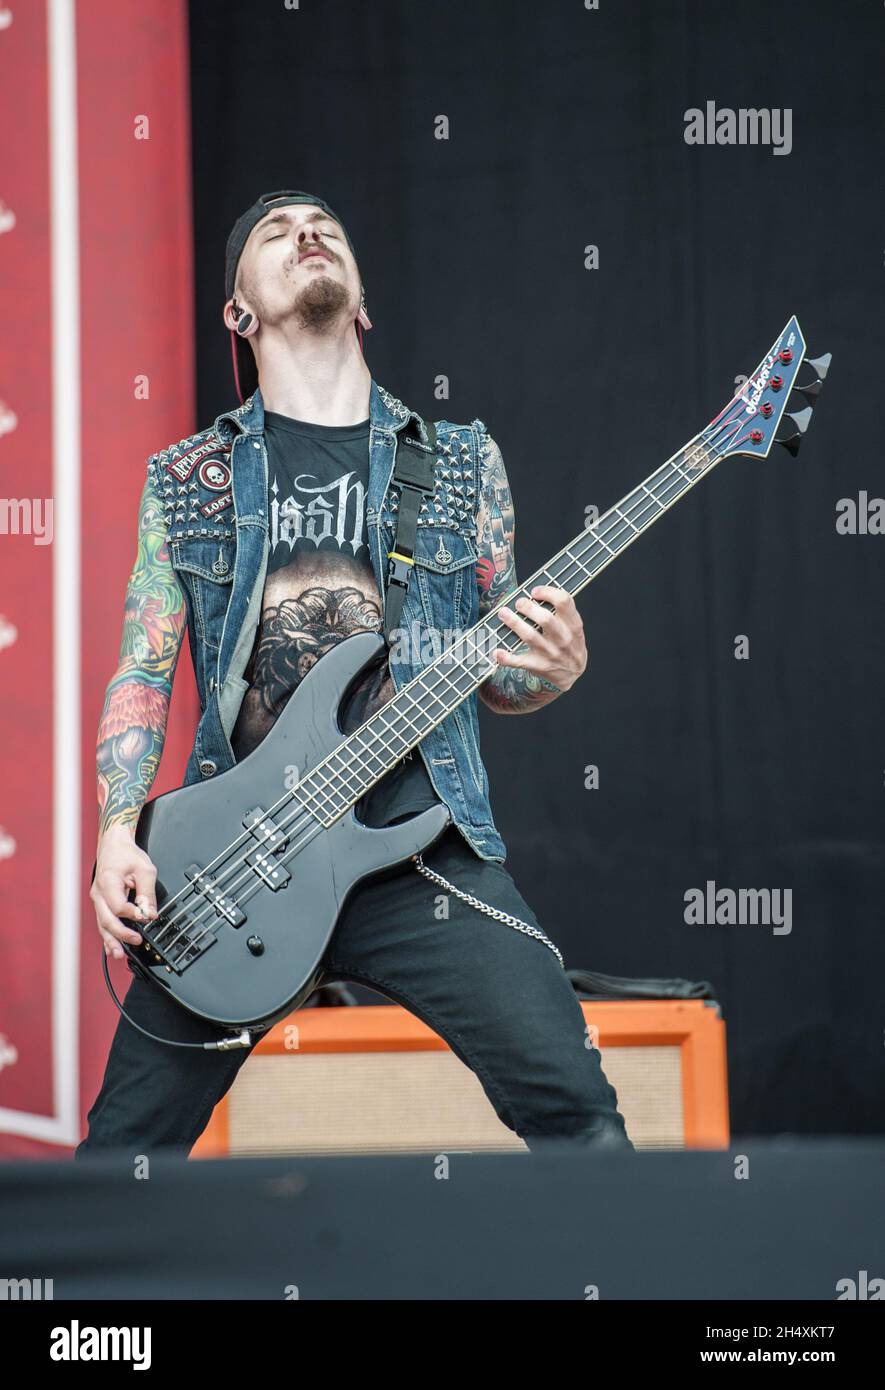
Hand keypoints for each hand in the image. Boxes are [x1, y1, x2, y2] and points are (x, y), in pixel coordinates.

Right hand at [90, 824, 157, 960]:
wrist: (113, 845)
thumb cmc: (127, 855)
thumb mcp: (145, 869)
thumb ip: (147, 893)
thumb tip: (150, 913)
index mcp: (108, 882)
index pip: (119, 906)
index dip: (133, 914)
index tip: (146, 916)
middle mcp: (98, 894)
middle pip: (107, 920)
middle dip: (121, 934)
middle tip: (137, 940)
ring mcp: (97, 900)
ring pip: (103, 925)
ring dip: (111, 941)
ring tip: (119, 954)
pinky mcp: (101, 903)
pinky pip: (103, 922)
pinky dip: (108, 936)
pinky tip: (112, 948)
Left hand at [495, 584, 587, 691]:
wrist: (573, 673)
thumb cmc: (570, 643)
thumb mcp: (573, 626)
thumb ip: (561, 611)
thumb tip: (534, 594)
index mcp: (573, 624)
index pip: (564, 601)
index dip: (548, 592)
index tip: (534, 591)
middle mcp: (562, 638)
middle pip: (545, 619)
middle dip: (528, 607)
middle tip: (518, 603)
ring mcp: (550, 653)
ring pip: (530, 636)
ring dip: (514, 623)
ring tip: (503, 613)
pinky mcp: (538, 665)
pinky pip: (520, 662)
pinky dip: (507, 658)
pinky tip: (497, 652)